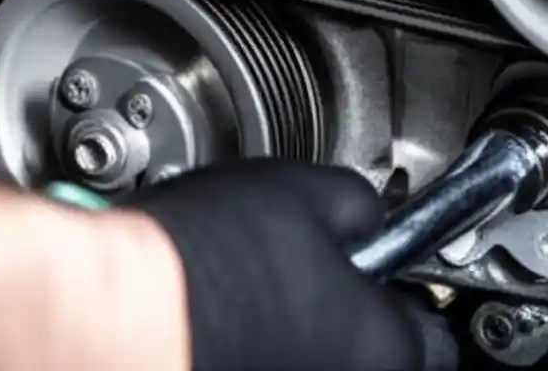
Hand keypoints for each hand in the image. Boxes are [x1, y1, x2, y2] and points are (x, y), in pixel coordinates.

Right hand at [133, 160, 458, 370]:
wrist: (111, 310)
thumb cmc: (201, 260)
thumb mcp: (305, 193)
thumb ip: (358, 207)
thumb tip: (365, 214)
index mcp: (382, 350)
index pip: (436, 341)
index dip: (409, 296)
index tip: (391, 276)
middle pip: (370, 356)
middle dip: (347, 315)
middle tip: (311, 271)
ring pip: (310, 362)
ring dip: (295, 332)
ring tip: (250, 287)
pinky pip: (257, 364)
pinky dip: (246, 347)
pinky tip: (213, 314)